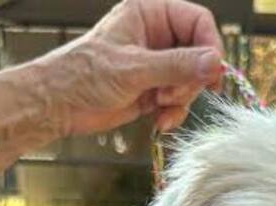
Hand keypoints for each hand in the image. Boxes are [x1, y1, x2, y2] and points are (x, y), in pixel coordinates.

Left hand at [38, 0, 223, 136]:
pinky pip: (179, 100)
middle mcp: (156, 36)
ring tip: (161, 106)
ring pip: (191, 80)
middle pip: (199, 54)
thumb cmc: (85, 75)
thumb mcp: (135, 68)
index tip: (212, 73)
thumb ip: (177, 65)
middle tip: (173, 95)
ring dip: (182, 99)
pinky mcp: (153, 89)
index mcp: (150, 14)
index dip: (210, 46)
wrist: (60, 105)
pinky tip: (160, 122)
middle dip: (191, 80)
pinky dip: (174, 112)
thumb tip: (215, 63)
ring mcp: (156, 64)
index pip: (198, 21)